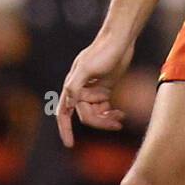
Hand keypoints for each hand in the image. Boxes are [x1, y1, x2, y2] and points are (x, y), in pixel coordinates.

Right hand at [56, 33, 134, 147]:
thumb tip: (68, 103)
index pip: (63, 113)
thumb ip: (75, 85)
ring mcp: (92, 91)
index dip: (65, 129)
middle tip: (117, 124)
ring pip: (96, 115)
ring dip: (107, 120)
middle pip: (86, 116)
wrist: (120, 40)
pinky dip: (111, 114)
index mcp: (72, 86)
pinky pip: (104, 109)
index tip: (69, 145)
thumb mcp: (87, 67)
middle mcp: (80, 90)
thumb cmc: (103, 51)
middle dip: (100, 122)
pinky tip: (121, 115)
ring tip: (120, 118)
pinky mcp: (105, 89)